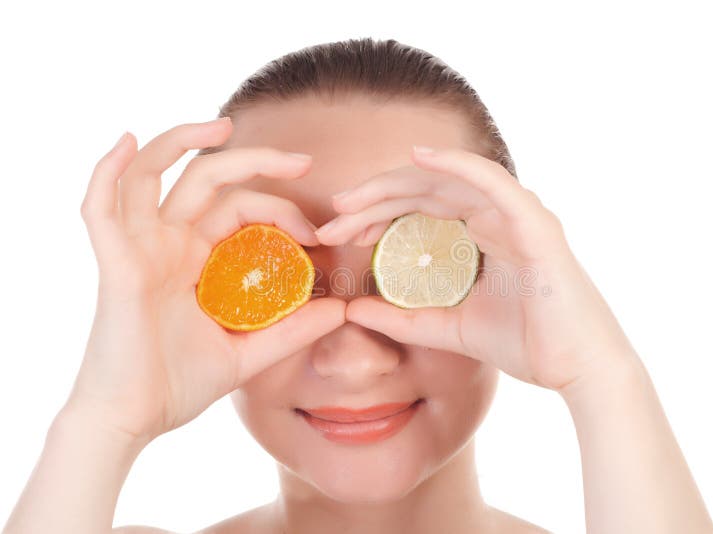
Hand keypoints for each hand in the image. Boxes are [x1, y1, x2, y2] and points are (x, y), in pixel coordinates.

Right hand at [70, 118, 344, 443]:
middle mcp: (169, 244)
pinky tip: (126, 141)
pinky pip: (100, 208)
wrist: (136, 420)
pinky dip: (108, 171)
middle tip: (305, 161)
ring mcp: (141, 249)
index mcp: (198, 259)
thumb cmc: (181, 385)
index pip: (241, 209)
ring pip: (153, 175)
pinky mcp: (116, 264)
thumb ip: (294, 330)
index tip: (318, 232)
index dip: (282, 209)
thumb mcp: (250, 353)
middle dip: (257, 161)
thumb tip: (344, 309)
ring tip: (223, 125)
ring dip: (182, 141)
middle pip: (209, 180)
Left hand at [315, 145, 636, 391]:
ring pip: (448, 182)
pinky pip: (493, 183)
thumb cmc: (529, 344)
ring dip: (396, 185)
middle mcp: (500, 216)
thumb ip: (405, 320)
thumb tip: (353, 312)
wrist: (579, 370)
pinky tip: (420, 158)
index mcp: (484, 233)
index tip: (339, 232)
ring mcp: (519, 215)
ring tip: (352, 199)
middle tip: (332, 214)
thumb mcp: (451, 329)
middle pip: (426, 190)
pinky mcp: (536, 225)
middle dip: (375, 199)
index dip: (377, 213)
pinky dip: (458, 165)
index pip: (421, 208)